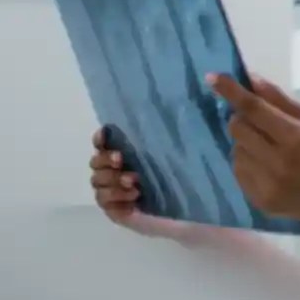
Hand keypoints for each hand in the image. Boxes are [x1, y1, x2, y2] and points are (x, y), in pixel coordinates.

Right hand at [88, 128, 199, 242]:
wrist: (202, 212)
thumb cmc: (196, 178)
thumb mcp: (191, 148)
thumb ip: (187, 125)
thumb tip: (203, 87)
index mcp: (134, 152)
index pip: (105, 140)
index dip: (102, 137)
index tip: (106, 134)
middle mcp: (122, 170)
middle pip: (96, 161)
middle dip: (105, 160)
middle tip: (121, 161)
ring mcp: (118, 192)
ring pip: (96, 181)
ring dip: (112, 180)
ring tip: (135, 183)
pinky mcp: (120, 211)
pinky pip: (103, 202)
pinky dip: (115, 197)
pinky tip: (134, 196)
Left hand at [208, 71, 299, 222]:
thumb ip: (279, 100)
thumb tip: (250, 79)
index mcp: (295, 138)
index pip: (255, 109)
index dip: (232, 92)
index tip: (212, 77)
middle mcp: (278, 162)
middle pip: (238, 129)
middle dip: (241, 119)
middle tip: (257, 123)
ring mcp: (267, 185)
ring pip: (235, 151)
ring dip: (245, 144)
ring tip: (266, 149)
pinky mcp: (259, 201)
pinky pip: (238, 172)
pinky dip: (246, 163)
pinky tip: (265, 166)